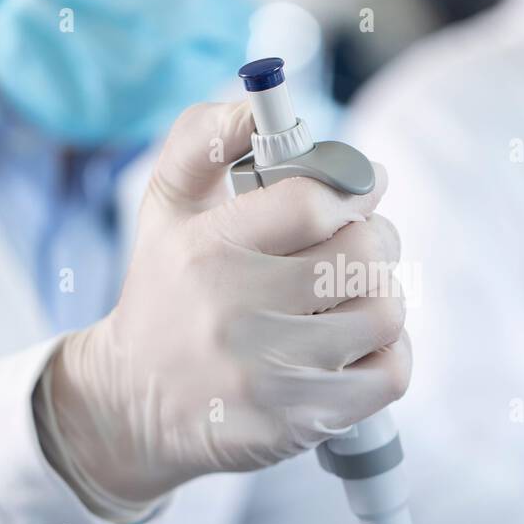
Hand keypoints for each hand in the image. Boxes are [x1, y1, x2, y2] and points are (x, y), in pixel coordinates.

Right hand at [44, 100, 410, 508]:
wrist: (132, 407)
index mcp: (207, 247)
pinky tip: (357, 347)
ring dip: (383, 298)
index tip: (359, 192)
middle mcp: (235, 309)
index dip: (355, 187)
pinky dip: (390, 354)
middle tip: (357, 247)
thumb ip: (205, 138)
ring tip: (353, 299)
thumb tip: (257, 101)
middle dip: (375, 241)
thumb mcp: (165, 206)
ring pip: (386, 311)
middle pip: (364, 252)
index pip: (314, 200)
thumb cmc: (166, 293)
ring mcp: (269, 372)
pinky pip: (391, 374)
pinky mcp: (298, 422)